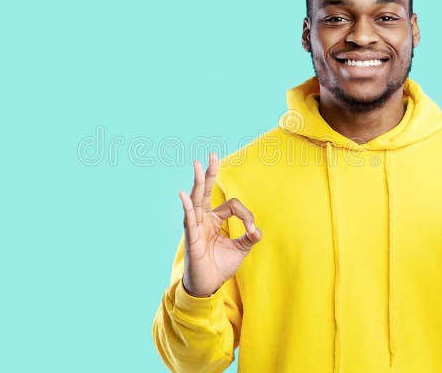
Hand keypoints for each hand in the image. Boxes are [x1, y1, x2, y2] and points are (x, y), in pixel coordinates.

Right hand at [179, 152, 261, 297]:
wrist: (208, 286)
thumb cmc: (220, 266)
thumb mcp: (240, 249)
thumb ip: (249, 237)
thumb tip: (257, 230)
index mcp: (215, 220)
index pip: (232, 206)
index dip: (246, 215)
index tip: (252, 230)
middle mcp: (203, 219)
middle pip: (205, 191)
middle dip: (209, 173)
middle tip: (211, 155)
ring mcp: (196, 227)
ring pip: (196, 201)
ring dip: (197, 182)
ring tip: (197, 165)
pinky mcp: (191, 239)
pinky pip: (189, 220)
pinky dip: (187, 207)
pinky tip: (184, 194)